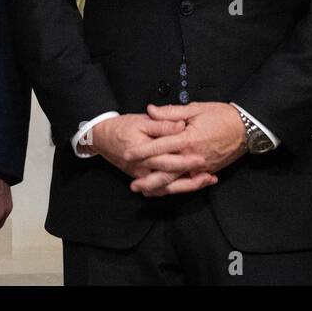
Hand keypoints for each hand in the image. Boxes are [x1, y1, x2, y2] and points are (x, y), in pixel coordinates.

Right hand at [90, 113, 212, 195]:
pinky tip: (190, 185)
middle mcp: (143, 168)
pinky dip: (176, 188)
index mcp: (143, 152)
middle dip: (191, 179)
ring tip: (206, 181)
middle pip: (170, 178)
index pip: (168, 160)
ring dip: (187, 186)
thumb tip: (180, 126)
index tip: (202, 159)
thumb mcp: (142, 121)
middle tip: (209, 175)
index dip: (186, 161)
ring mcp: (143, 176)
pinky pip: (160, 189)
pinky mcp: (144, 178)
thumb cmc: (122, 127)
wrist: (102, 138)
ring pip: (167, 187)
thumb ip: (162, 124)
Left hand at [128, 103, 246, 196]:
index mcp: (188, 139)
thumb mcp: (195, 109)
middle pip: (166, 171)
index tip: (128, 154)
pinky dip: (177, 188)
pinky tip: (166, 190)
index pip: (159, 147)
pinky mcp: (207, 171)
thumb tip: (151, 111)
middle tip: (132, 184)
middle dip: (148, 178)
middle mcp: (193, 156)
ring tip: (145, 191)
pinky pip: (189, 183)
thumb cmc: (222, 116)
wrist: (246, 128)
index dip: (142, 151)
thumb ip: (171, 112)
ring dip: (160, 188)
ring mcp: (201, 167)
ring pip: (177, 182)